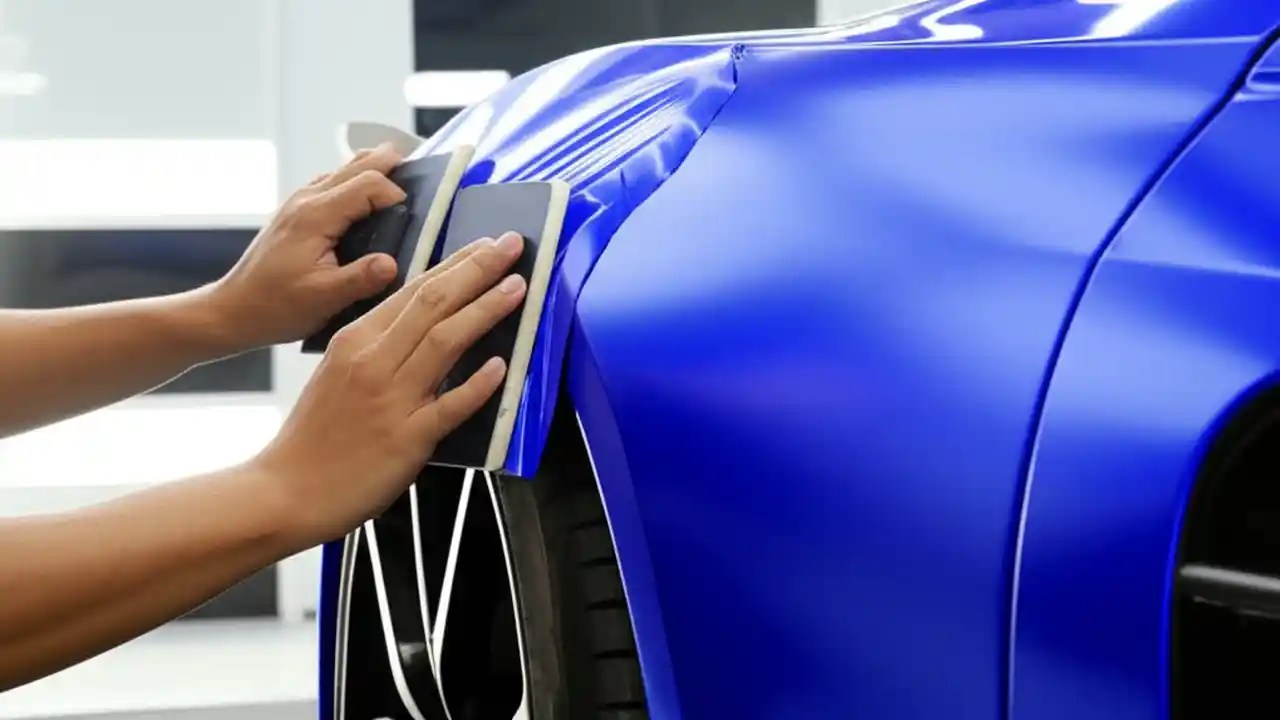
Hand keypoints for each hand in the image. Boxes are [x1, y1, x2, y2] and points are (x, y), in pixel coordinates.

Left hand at [209, 143, 407, 350]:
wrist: (233, 309)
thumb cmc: (275, 307)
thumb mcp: (323, 299)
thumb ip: (361, 279)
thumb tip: (394, 263)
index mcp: (316, 216)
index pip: (369, 183)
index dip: (397, 194)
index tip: (415, 218)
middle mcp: (307, 199)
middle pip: (357, 163)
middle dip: (391, 164)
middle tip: (422, 171)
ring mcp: (299, 202)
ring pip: (344, 169)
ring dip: (373, 170)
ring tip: (401, 181)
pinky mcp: (297, 212)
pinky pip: (333, 183)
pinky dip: (356, 182)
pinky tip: (368, 200)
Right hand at [253, 232, 527, 545]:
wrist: (287, 489)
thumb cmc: (317, 434)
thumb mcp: (339, 371)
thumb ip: (379, 346)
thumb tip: (427, 323)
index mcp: (356, 339)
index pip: (414, 289)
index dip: (456, 264)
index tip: (487, 244)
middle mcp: (373, 361)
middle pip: (433, 303)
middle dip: (478, 269)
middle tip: (512, 246)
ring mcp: (391, 399)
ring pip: (444, 341)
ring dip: (485, 310)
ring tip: (517, 288)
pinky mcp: (406, 439)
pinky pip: (448, 406)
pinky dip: (476, 384)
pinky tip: (501, 366)